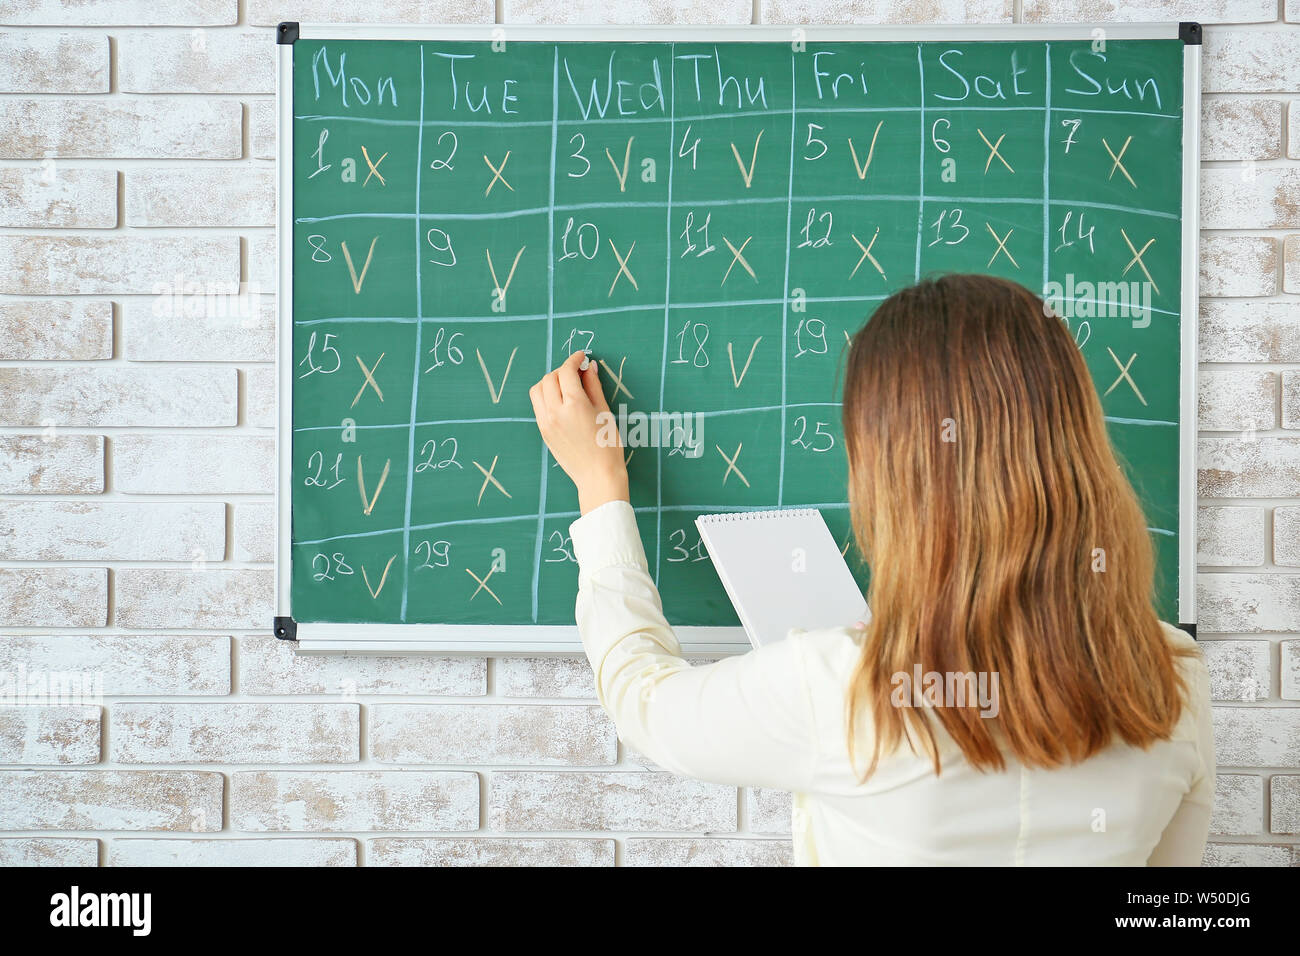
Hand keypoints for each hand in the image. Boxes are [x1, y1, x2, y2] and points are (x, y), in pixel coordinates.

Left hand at [529, 350, 629, 514]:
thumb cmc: (608, 446)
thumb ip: (594, 386)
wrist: (597, 476)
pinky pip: (538, 406)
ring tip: (566, 386)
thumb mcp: (604, 412)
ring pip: (537, 390)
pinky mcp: (543, 432)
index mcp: (574, 405)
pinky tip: (561, 402)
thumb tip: (589, 367)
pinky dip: (546, 397)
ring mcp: (546, 423)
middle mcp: (555, 412)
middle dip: (562, 370)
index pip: (566, 371)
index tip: (581, 356)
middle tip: (577, 373)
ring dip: (550, 382)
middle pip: (549, 378)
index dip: (574, 359)